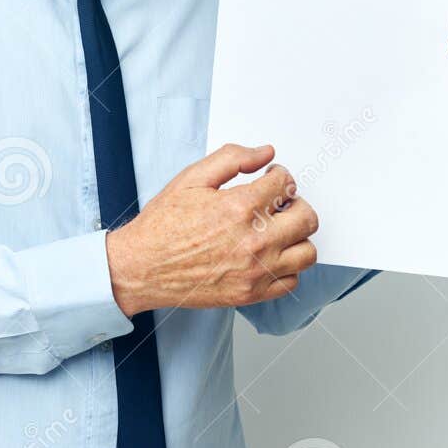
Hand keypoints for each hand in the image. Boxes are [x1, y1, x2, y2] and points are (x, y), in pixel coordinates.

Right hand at [105, 144, 318, 316]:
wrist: (141, 267)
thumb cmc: (162, 225)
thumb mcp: (192, 179)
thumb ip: (232, 159)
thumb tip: (265, 153)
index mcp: (240, 208)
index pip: (285, 184)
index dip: (279, 175)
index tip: (270, 179)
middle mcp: (254, 241)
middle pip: (306, 218)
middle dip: (295, 203)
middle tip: (278, 204)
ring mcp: (255, 271)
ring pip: (306, 252)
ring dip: (297, 237)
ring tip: (278, 230)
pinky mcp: (251, 294)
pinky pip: (291, 281)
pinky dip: (287, 267)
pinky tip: (270, 255)